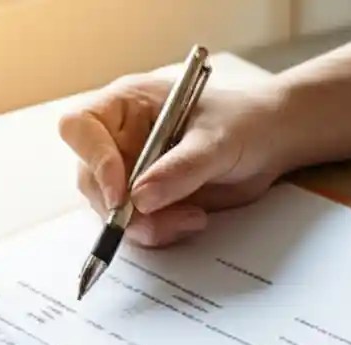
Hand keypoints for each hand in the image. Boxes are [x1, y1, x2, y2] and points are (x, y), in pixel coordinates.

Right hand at [58, 74, 288, 246]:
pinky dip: (159, 232)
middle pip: (90, 178)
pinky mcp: (145, 200)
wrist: (270, 144)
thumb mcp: (217, 141)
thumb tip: (140, 199)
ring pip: (110, 210)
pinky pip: (135, 226)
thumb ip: (181, 168)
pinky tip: (192, 220)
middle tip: (159, 221)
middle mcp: (119, 137)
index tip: (121, 194)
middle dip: (122, 208)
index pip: (80, 127)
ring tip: (191, 218)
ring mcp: (129, 171)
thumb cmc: (243, 123)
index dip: (93, 160)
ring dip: (145, 225)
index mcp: (126, 105)